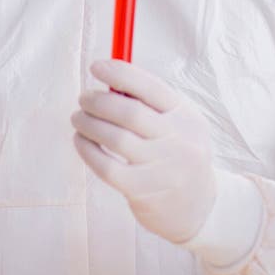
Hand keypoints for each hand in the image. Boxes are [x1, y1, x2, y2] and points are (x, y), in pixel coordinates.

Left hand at [72, 59, 216, 243]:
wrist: (197, 207)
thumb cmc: (177, 153)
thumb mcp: (177, 124)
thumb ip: (149, 103)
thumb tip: (109, 79)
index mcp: (185, 115)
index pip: (150, 87)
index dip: (120, 73)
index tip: (96, 66)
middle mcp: (177, 140)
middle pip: (130, 113)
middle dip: (99, 101)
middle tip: (83, 98)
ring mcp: (161, 167)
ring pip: (115, 138)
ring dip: (89, 124)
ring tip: (78, 118)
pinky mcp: (142, 191)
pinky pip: (106, 166)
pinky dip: (88, 150)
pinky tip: (81, 141)